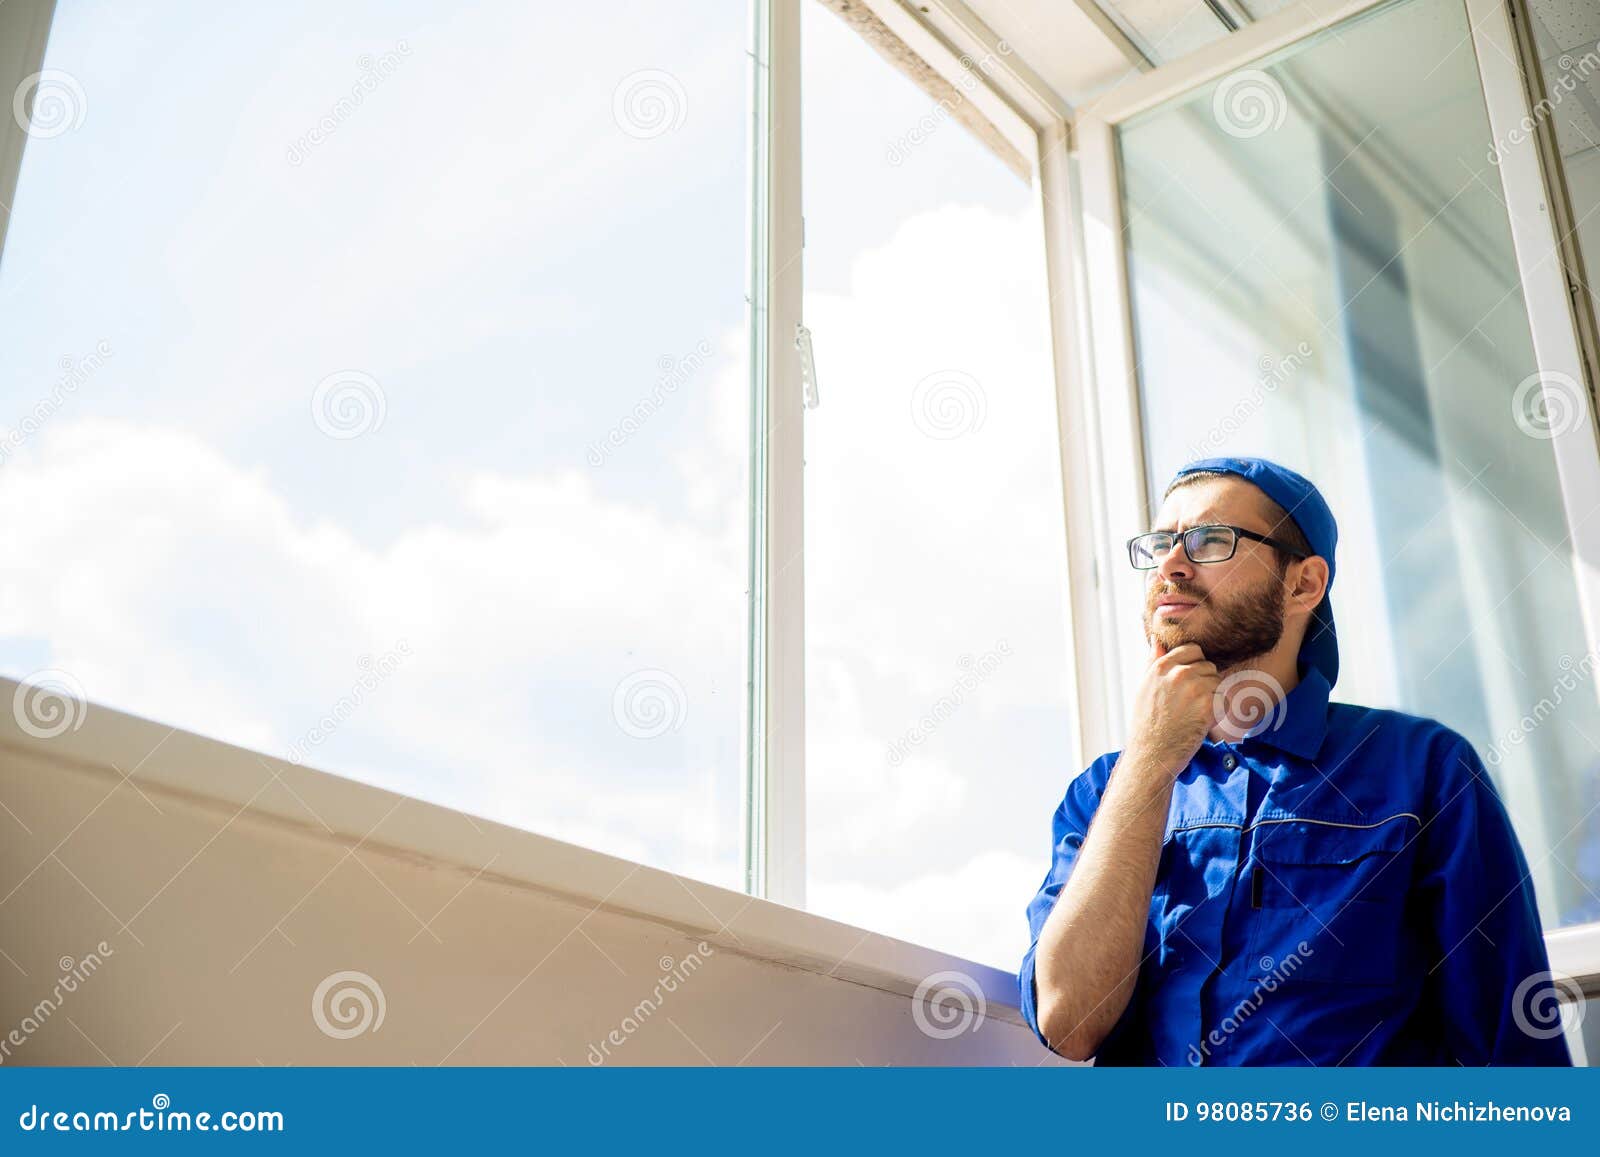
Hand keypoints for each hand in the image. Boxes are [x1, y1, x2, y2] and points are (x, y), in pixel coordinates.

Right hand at [1124, 640, 1217, 776]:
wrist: (1152, 754)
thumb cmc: (1147, 723)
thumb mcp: (1144, 687)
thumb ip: (1153, 661)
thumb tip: (1157, 640)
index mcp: (1161, 666)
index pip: (1193, 650)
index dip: (1195, 665)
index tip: (1188, 683)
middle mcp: (1178, 673)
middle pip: (1208, 666)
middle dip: (1205, 683)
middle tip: (1190, 704)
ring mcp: (1194, 688)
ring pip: (1218, 682)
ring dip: (1212, 698)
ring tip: (1194, 714)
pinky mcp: (1208, 705)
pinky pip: (1224, 700)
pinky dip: (1218, 712)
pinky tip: (1201, 722)